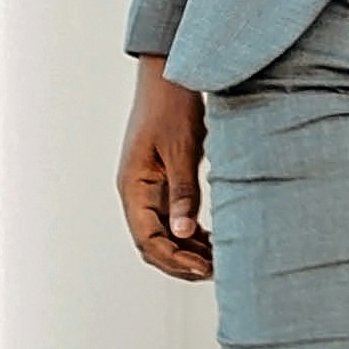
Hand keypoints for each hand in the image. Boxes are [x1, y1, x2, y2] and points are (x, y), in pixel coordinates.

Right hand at [118, 61, 212, 277]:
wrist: (168, 77)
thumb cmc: (171, 107)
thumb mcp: (181, 150)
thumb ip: (183, 193)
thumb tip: (184, 234)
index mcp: (133, 186)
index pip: (148, 239)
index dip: (175, 259)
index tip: (204, 268)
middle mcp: (135, 192)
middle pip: (151, 243)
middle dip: (179, 262)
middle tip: (213, 271)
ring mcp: (146, 188)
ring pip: (161, 233)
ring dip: (185, 249)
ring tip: (215, 259)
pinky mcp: (159, 182)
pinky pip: (169, 217)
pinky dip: (187, 232)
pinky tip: (210, 238)